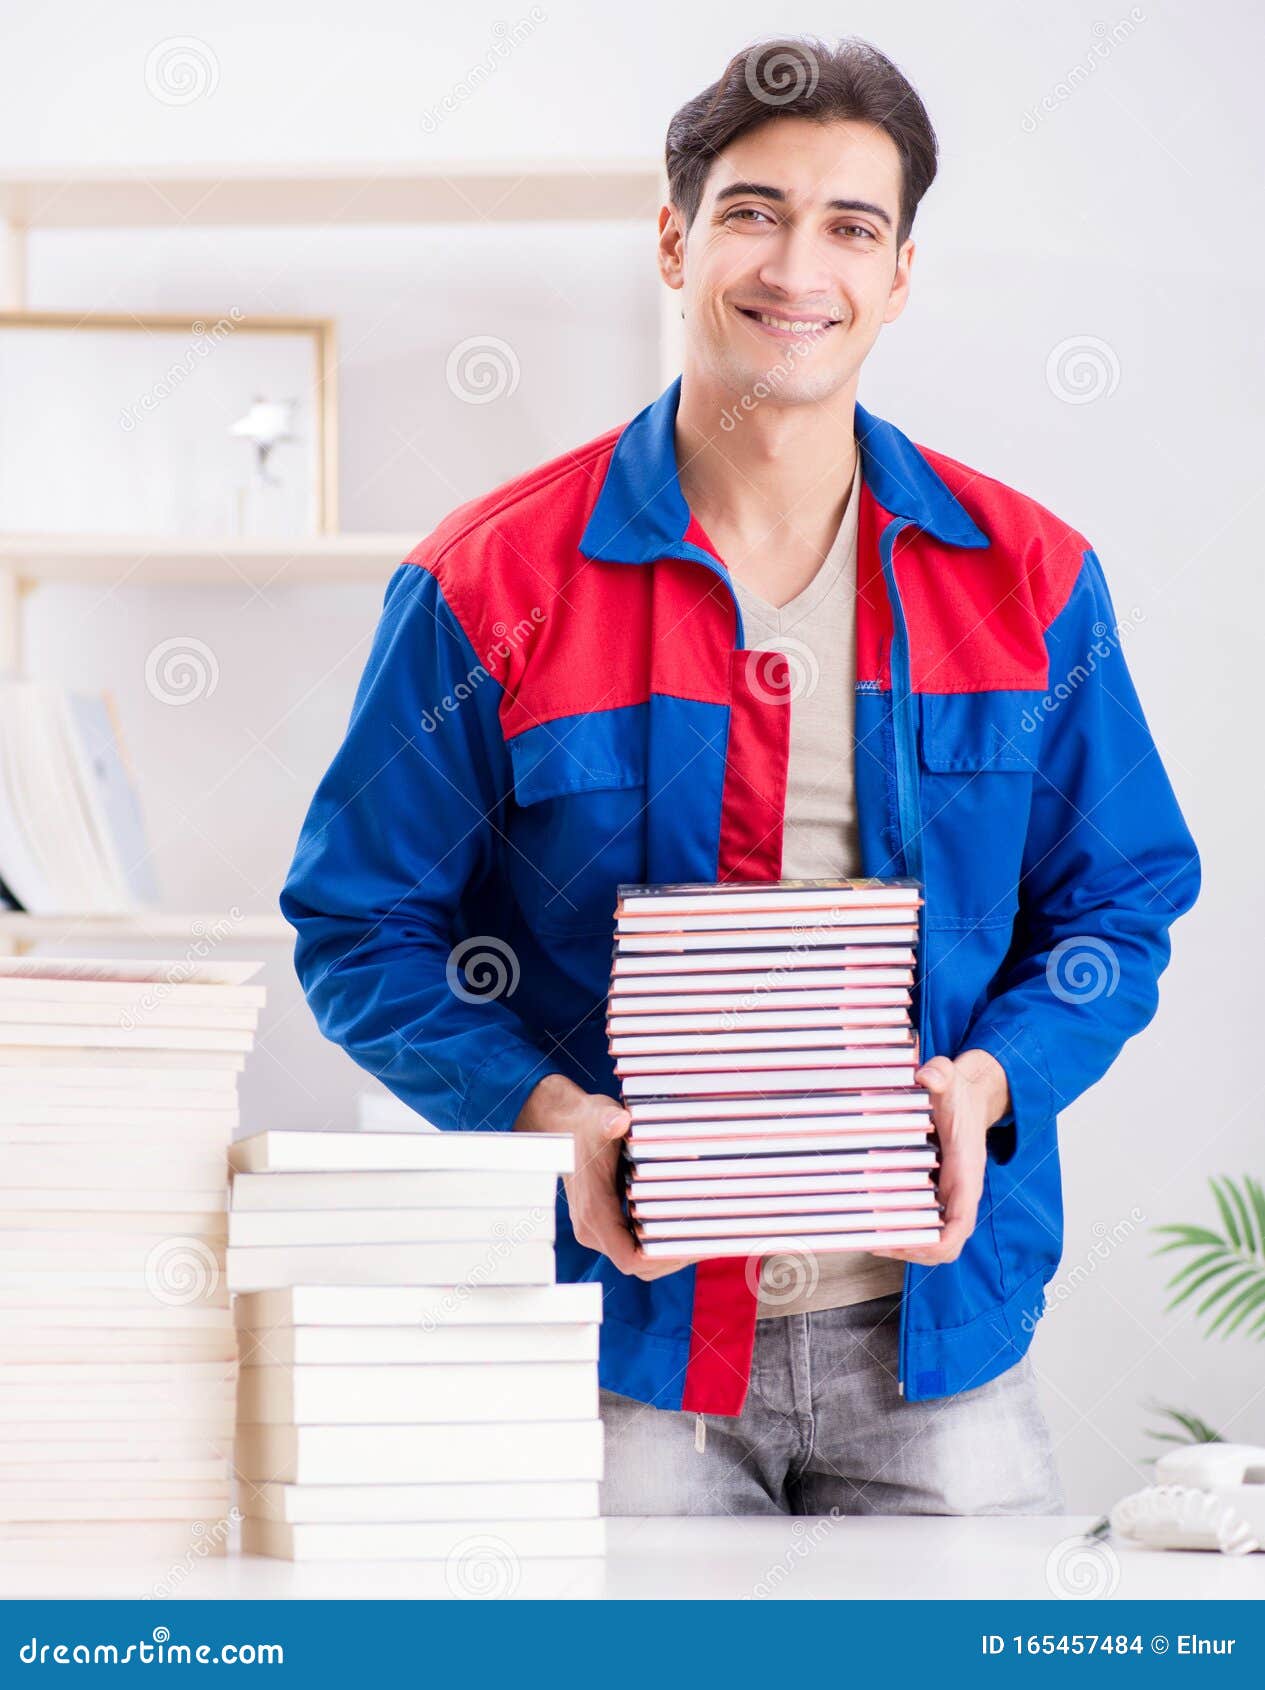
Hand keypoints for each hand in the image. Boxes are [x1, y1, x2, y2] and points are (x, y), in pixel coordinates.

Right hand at [514, 1074, 696, 1279]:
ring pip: (636, 1259)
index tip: (692, 1246)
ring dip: (665, 1253)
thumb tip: (620, 1121)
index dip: (662, 1259)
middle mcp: (592, 1228)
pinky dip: (656, 1243)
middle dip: (671, 1259)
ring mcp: (596, 1229)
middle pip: (637, 1265)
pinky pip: (632, 1245)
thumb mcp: (599, 1118)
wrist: (563, 1126)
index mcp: (594, 1212)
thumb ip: (609, 1122)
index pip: (629, 1258)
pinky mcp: (603, 1223)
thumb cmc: (584, 1125)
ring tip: (700, 1238)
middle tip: (706, 1243)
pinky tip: (680, 1227)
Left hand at [870, 1048, 1009, 1265]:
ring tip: (874, 1240)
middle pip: (945, 1245)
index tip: (908, 1244)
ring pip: (935, 1239)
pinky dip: (905, 1230)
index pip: (960, 1225)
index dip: (937, 1244)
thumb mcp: (951, 1078)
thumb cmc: (960, 1095)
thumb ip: (941, 1074)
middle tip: (878, 1244)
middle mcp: (961, 1192)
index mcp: (967, 1174)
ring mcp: (950, 1195)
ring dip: (907, 1245)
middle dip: (914, 1251)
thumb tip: (927, 1075)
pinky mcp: (939, 1192)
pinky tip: (879, 1223)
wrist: (970, 1096)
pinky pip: (926, 1224)